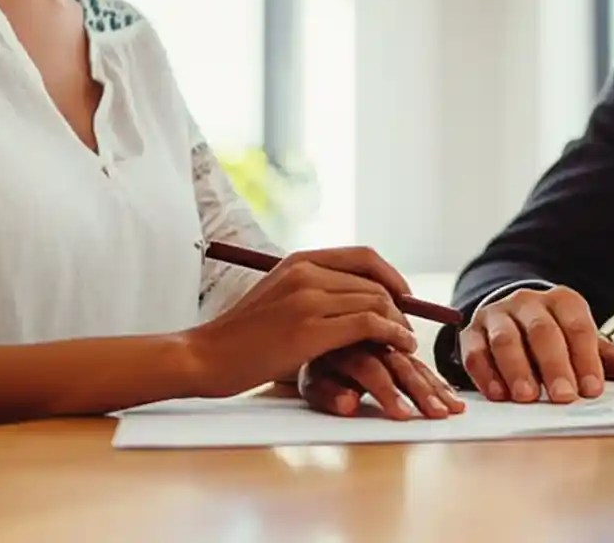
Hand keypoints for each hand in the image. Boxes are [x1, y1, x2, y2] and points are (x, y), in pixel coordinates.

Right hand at [183, 247, 417, 398]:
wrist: (204, 356)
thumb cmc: (240, 338)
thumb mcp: (277, 298)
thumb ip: (311, 290)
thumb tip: (351, 298)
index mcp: (298, 261)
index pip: (363, 256)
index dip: (392, 276)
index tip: (404, 297)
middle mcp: (306, 273)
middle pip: (375, 282)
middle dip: (400, 306)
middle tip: (408, 329)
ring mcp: (308, 299)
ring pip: (376, 302)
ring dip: (400, 324)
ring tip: (408, 343)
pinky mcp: (310, 330)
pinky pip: (368, 324)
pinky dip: (392, 335)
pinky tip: (401, 348)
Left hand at [300, 344, 465, 419]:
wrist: (310, 327)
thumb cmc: (308, 362)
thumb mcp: (309, 382)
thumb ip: (327, 394)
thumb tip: (350, 405)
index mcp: (341, 343)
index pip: (368, 366)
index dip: (386, 391)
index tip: (404, 415)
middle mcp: (367, 338)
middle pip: (397, 362)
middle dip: (418, 389)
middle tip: (437, 414)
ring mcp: (384, 341)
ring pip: (411, 362)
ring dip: (433, 386)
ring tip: (452, 409)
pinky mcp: (397, 346)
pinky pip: (418, 363)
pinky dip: (435, 380)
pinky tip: (452, 397)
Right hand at [459, 286, 613, 403]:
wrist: (511, 318)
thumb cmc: (557, 339)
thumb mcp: (590, 346)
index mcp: (563, 301)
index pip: (577, 326)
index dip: (585, 357)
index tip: (593, 389)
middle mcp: (529, 303)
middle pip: (542, 331)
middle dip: (553, 365)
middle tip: (563, 397)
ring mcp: (498, 315)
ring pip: (506, 338)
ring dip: (516, 369)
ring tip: (527, 398)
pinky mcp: (472, 332)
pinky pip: (475, 350)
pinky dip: (485, 373)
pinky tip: (497, 394)